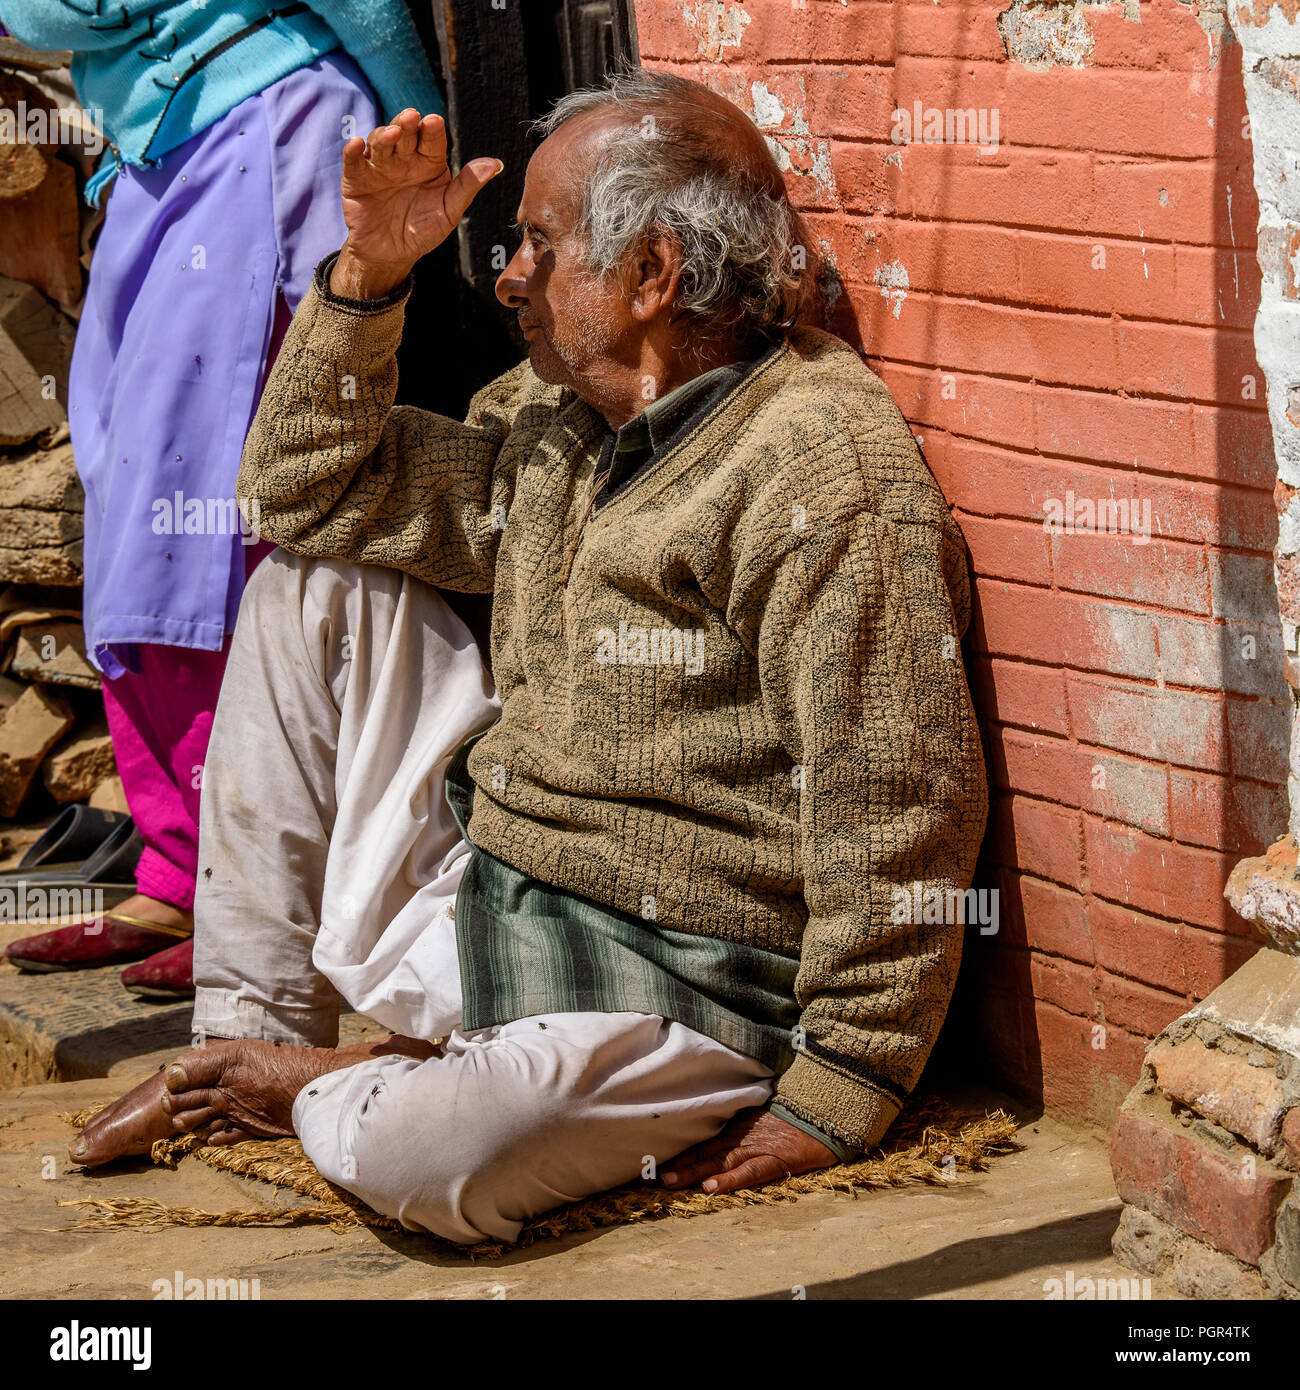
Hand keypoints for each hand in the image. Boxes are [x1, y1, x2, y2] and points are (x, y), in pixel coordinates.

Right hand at [332, 109, 502, 298]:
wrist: (391, 254)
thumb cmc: (423, 231)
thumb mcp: (449, 211)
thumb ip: (468, 186)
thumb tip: (496, 164)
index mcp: (428, 162)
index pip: (431, 139)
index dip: (432, 130)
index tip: (434, 122)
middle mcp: (403, 158)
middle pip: (404, 134)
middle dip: (407, 125)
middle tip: (412, 118)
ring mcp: (379, 165)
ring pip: (380, 142)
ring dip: (384, 135)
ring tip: (391, 134)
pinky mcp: (356, 177)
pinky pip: (353, 161)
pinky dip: (353, 151)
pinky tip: (357, 144)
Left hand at [659, 1107, 837, 1194]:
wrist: (826, 1114)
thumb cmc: (796, 1116)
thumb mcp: (763, 1116)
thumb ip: (742, 1123)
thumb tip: (720, 1131)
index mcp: (739, 1126)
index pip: (704, 1140)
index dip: (681, 1151)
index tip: (655, 1160)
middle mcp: (742, 1137)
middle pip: (705, 1151)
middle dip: (679, 1164)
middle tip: (650, 1174)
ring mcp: (757, 1148)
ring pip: (719, 1162)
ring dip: (693, 1172)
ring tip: (669, 1181)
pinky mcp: (774, 1160)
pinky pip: (748, 1173)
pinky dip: (729, 1180)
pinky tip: (711, 1188)